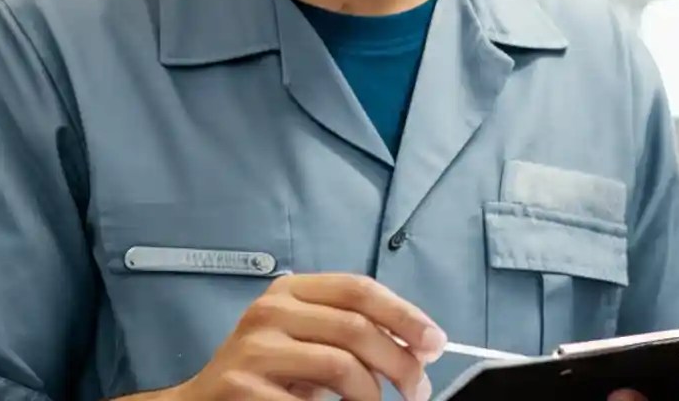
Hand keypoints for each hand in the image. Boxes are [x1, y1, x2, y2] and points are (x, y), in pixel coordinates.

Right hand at [168, 274, 446, 400]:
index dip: (405, 315)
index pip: (360, 289)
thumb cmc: (268, 375)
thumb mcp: (310, 342)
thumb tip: (422, 347)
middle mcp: (269, 311)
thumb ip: (355, 334)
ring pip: (340, 365)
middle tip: (418, 390)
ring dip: (373, 395)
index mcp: (291, 291)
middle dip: (399, 362)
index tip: (436, 343)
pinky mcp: (242, 387)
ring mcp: (253, 349)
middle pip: (356, 327)